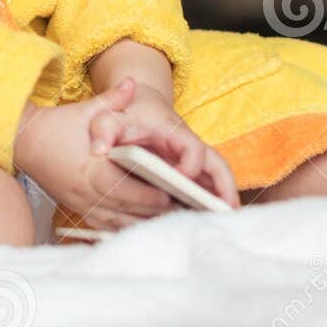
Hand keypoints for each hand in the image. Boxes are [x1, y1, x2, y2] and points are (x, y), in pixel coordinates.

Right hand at [13, 80, 184, 230]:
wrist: (22, 142)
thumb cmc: (54, 126)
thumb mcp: (84, 111)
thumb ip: (111, 100)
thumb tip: (132, 82)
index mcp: (90, 171)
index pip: (124, 190)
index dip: (148, 196)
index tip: (170, 197)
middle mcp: (85, 193)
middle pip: (125, 211)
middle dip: (153, 214)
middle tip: (180, 212)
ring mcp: (79, 204)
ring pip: (116, 222)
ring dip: (141, 224)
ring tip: (168, 222)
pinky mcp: (76, 208)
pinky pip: (104, 225)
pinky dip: (124, 227)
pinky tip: (142, 226)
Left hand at [88, 77, 239, 212]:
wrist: (136, 104)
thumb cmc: (125, 111)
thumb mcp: (109, 116)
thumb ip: (103, 129)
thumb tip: (99, 150)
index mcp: (173, 131)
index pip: (193, 147)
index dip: (190, 164)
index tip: (181, 178)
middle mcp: (188, 145)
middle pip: (216, 165)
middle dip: (224, 187)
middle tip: (228, 211)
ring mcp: (190, 159)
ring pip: (214, 177)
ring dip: (221, 198)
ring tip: (224, 222)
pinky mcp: (186, 169)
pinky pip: (203, 185)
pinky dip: (208, 200)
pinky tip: (203, 221)